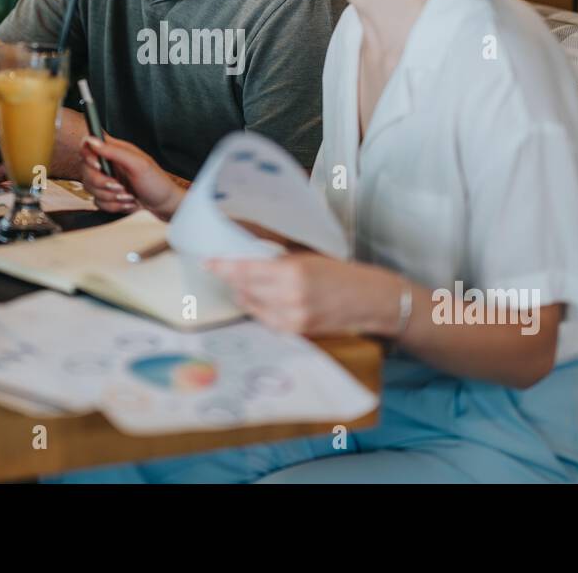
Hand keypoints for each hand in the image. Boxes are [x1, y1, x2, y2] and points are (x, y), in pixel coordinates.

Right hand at [81, 135, 184, 219]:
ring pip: (90, 189)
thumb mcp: (138, 164)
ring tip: (128, 195)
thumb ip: (114, 151)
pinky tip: (127, 202)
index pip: (89, 145)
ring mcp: (107, 181)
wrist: (163, 206)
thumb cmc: (157, 183)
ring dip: (111, 196)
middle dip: (103, 183)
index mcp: (115, 151)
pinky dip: (113, 206)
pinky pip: (97, 202)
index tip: (98, 166)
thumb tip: (93, 141)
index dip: (88, 155)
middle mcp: (109, 164)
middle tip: (120, 185)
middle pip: (86, 171)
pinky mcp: (107, 196)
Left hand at [206, 254, 407, 336]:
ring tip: (243, 283)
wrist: (370, 300)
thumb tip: (246, 245)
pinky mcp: (297, 332)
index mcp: (293, 271)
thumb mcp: (308, 255)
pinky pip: (265, 320)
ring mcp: (293, 318)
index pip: (247, 269)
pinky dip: (259, 308)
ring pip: (252, 305)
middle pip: (245, 288)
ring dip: (243, 294)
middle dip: (231, 279)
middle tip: (222, 269)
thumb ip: (277, 254)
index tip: (207, 262)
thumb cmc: (340, 272)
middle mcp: (290, 297)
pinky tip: (260, 299)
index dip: (223, 267)